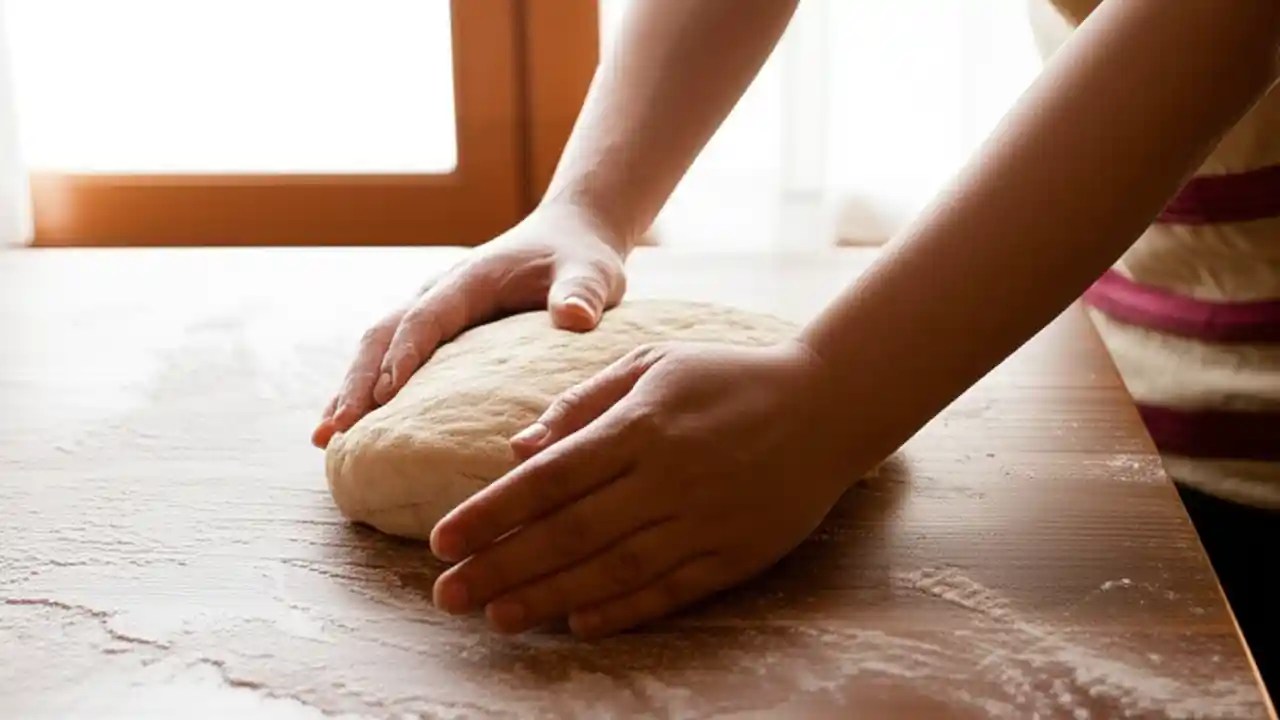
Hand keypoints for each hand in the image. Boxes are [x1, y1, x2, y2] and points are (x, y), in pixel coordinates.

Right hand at [312, 203, 628, 447]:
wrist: (568, 237)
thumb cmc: (579, 258)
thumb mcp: (590, 272)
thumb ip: (581, 293)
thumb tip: (575, 318)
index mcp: (469, 280)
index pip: (427, 318)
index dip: (405, 355)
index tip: (386, 397)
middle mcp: (439, 293)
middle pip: (384, 334)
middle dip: (357, 383)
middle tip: (335, 431)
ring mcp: (432, 310)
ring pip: (377, 347)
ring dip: (351, 390)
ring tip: (326, 439)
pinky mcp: (437, 330)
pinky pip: (390, 357)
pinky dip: (368, 389)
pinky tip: (352, 428)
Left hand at [428, 340, 861, 638]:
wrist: (828, 405)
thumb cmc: (728, 377)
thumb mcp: (653, 363)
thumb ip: (582, 404)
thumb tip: (518, 449)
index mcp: (642, 425)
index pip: (548, 479)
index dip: (490, 513)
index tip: (441, 541)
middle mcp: (669, 477)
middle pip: (569, 532)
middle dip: (501, 566)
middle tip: (446, 597)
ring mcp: (705, 520)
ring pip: (612, 570)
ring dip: (547, 597)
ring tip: (495, 617)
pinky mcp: (737, 554)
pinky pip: (671, 590)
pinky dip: (621, 611)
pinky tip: (576, 623)